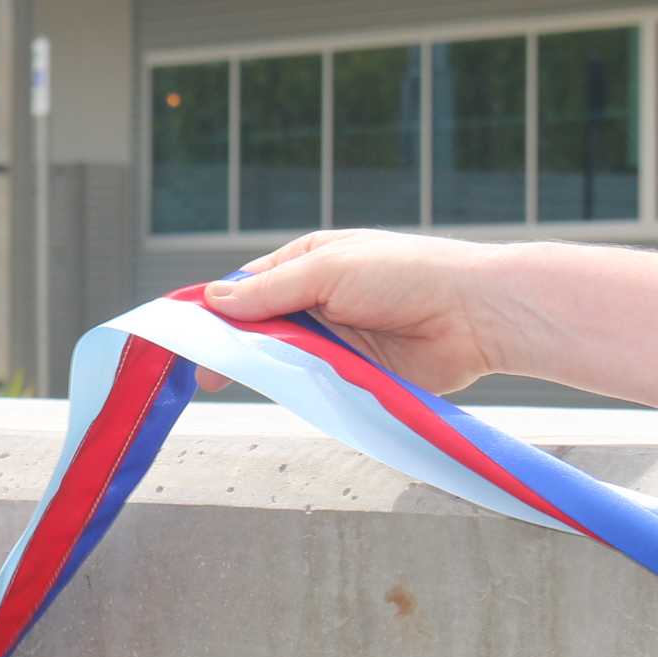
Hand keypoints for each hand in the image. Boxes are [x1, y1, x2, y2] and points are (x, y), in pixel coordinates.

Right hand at [195, 230, 517, 395]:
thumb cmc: (406, 274)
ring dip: (261, 367)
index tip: (184, 335)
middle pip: (257, 327)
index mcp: (307, 263)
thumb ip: (270, 291)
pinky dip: (292, 388)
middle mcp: (316, 300)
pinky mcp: (352, 373)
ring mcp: (333, 339)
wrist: (473, 316)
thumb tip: (212, 301)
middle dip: (230, 346)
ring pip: (280, 357)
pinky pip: (310, 383)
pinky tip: (274, 393)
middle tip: (199, 373)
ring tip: (229, 384)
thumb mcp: (328, 270)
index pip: (245, 288)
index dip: (214, 310)